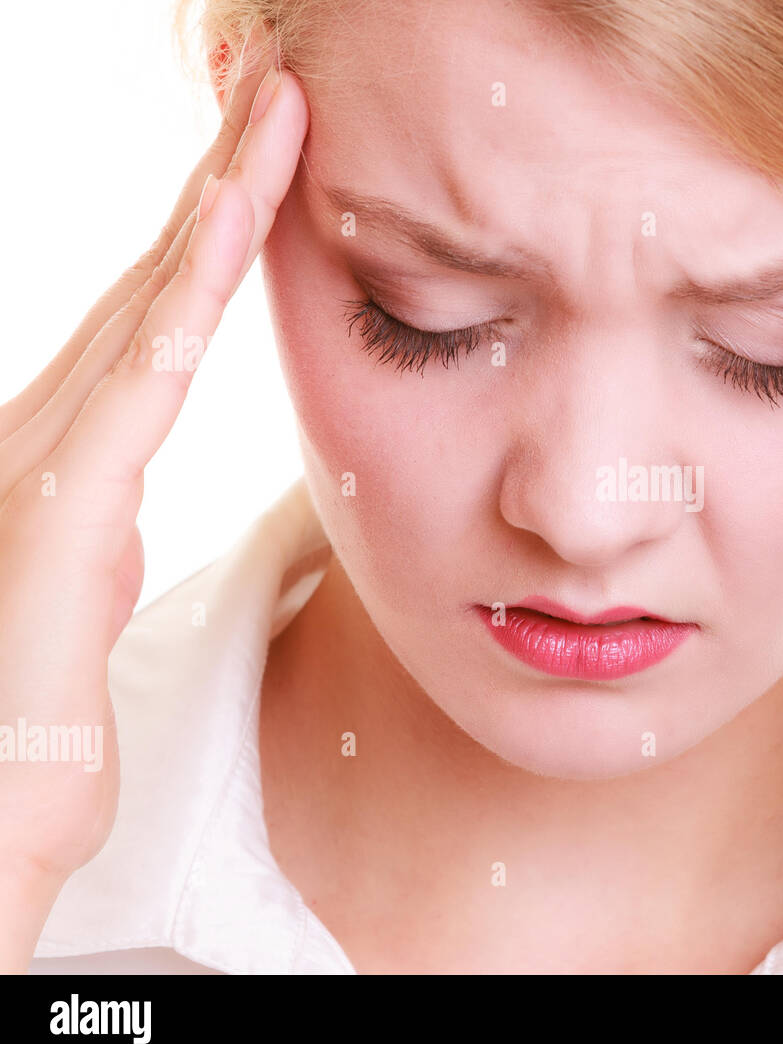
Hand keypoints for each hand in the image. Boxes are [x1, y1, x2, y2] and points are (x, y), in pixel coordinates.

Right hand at [0, 26, 307, 971]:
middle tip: (275, 96)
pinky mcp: (65, 500)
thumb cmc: (30, 731)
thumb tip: (107, 511)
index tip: (265, 168)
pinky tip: (232, 217)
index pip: (151, 322)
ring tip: (271, 114)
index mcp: (71, 457)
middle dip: (217, 185)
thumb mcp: (71, 610)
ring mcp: (49, 458)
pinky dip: (187, 289)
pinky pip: (144, 374)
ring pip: (149, 304)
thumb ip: (87, 541)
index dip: (206, 240)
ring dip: (216, 205)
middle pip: (149, 285)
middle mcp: (50, 435)